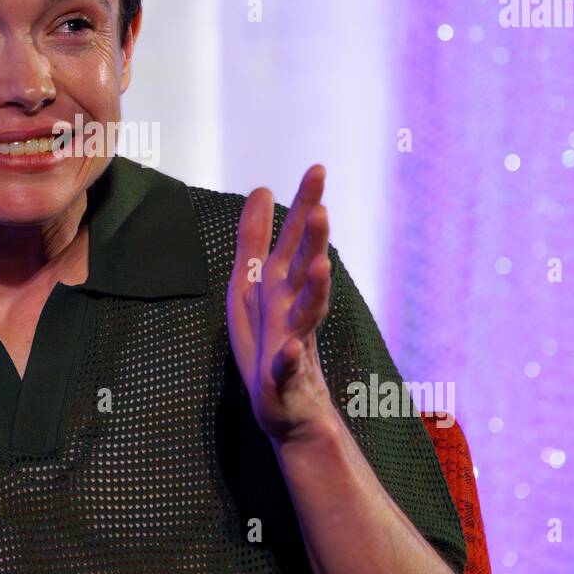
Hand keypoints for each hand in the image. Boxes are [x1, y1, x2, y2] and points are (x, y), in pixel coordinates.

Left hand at [227, 164, 336, 445]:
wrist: (287, 405)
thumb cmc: (268, 338)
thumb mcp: (251, 283)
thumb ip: (254, 238)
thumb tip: (262, 188)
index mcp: (283, 284)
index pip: (297, 238)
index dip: (305, 204)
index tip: (317, 169)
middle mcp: (294, 307)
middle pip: (305, 268)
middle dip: (314, 240)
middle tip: (323, 210)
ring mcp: (293, 340)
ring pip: (307, 311)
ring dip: (314, 289)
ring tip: (321, 266)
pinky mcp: (283, 377)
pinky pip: (286, 366)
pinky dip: (289, 358)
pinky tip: (292, 349)